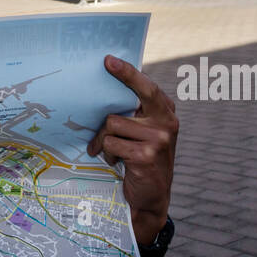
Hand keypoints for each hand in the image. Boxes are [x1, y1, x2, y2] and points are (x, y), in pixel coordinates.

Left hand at [87, 55, 177, 246]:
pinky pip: (111, 144)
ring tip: (112, 151)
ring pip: (112, 125)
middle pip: (124, 104)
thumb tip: (108, 90)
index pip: (146, 87)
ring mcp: (158, 139)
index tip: (109, 60)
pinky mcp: (145, 155)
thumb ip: (138, 113)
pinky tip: (116, 161)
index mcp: (166, 112)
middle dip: (105, 107)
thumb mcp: (147, 133)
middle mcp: (166, 123)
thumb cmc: (144, 158)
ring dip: (105, 140)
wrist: (153, 196)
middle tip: (90, 94)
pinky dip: (108, 153)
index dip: (127, 72)